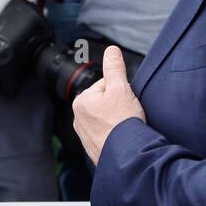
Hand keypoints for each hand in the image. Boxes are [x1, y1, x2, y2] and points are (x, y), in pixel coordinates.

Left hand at [72, 46, 144, 164]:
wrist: (127, 155)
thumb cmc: (123, 122)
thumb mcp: (121, 88)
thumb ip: (114, 68)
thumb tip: (111, 50)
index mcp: (81, 100)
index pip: (105, 85)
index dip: (121, 91)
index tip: (126, 101)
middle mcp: (78, 118)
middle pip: (105, 102)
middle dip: (117, 106)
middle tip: (127, 115)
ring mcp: (84, 135)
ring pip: (105, 119)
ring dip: (116, 121)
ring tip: (125, 127)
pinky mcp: (92, 148)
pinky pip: (106, 134)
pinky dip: (114, 134)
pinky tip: (121, 137)